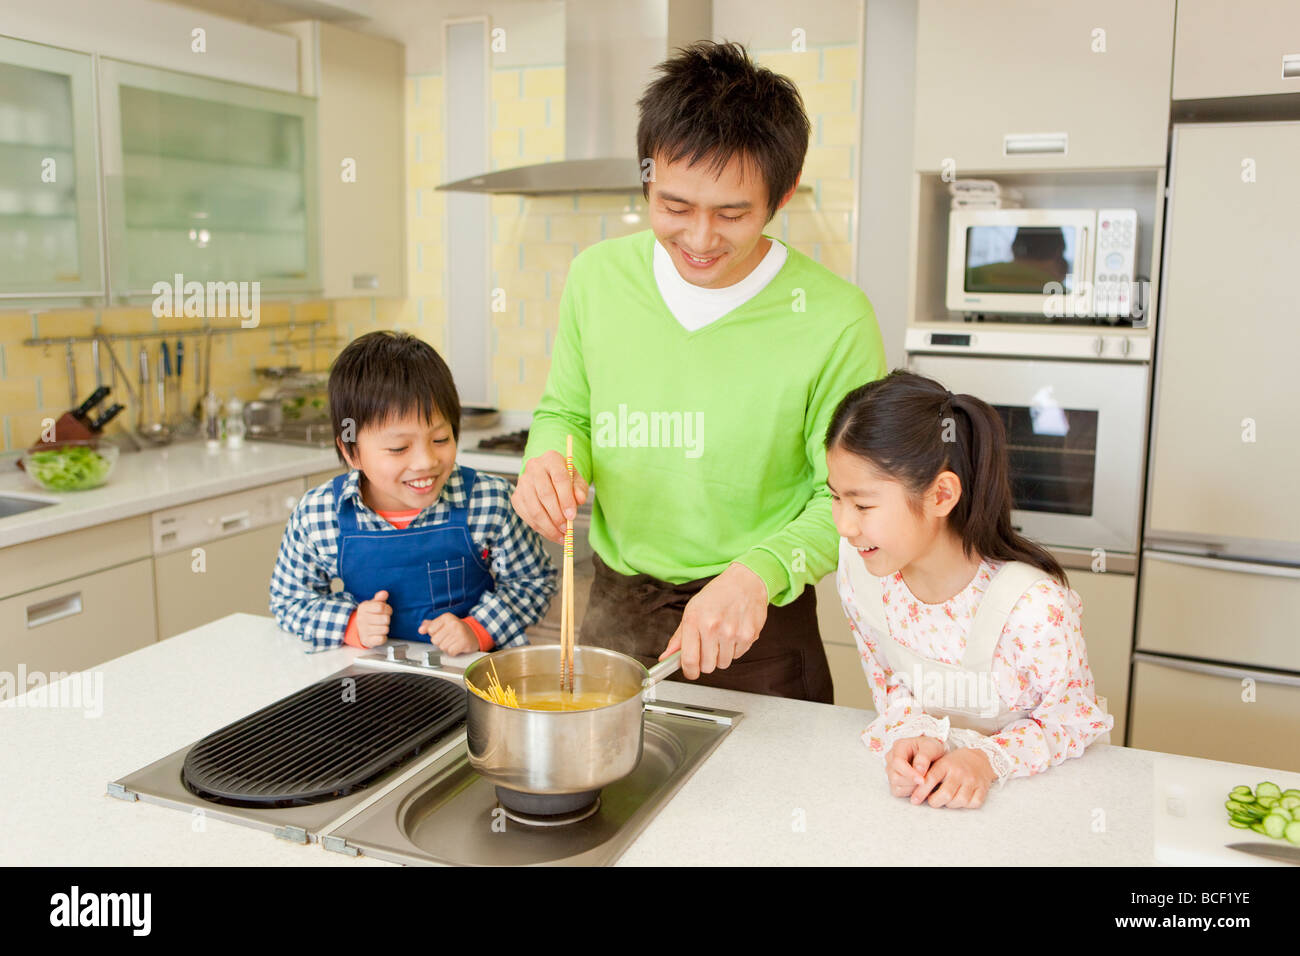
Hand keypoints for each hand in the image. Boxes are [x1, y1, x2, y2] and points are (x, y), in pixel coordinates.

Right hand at [354, 589, 390, 647]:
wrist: (359, 629)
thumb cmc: (369, 615)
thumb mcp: (373, 604)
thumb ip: (379, 598)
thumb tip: (384, 593)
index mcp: (363, 608)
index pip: (381, 607)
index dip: (388, 609)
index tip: (387, 610)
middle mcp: (362, 619)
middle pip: (385, 619)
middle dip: (387, 618)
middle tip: (384, 619)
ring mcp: (364, 631)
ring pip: (385, 629)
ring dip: (385, 628)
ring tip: (381, 626)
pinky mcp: (367, 641)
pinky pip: (382, 639)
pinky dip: (383, 637)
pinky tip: (379, 634)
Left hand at [418, 613, 479, 655]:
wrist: (474, 633)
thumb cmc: (457, 629)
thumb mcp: (444, 623)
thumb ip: (430, 625)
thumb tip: (420, 629)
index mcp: (446, 617)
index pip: (430, 630)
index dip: (435, 633)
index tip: (443, 632)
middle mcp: (453, 623)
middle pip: (435, 640)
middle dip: (441, 641)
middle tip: (449, 638)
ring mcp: (459, 633)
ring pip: (442, 647)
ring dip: (447, 647)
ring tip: (454, 642)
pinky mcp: (464, 642)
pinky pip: (450, 652)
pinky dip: (453, 652)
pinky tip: (457, 646)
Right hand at [511, 450, 588, 543]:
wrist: (547, 477)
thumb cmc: (564, 479)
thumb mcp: (576, 481)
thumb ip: (580, 489)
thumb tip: (579, 500)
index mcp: (551, 459)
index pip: (559, 478)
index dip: (566, 499)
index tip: (572, 516)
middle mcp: (534, 467)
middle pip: (545, 494)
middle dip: (557, 515)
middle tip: (566, 529)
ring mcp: (523, 482)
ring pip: (534, 508)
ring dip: (548, 526)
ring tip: (560, 536)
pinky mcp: (516, 496)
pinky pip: (527, 516)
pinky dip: (540, 528)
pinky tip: (551, 533)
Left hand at [660, 563, 768, 678]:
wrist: (745, 581)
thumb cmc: (718, 594)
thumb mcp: (692, 610)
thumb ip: (679, 637)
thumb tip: (666, 657)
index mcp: (694, 620)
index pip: (689, 660)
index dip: (689, 671)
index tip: (691, 672)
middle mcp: (713, 627)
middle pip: (707, 666)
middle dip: (705, 662)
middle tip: (707, 648)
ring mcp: (732, 632)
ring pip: (723, 663)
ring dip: (721, 655)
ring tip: (721, 637)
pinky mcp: (749, 636)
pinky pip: (737, 656)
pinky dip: (734, 649)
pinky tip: (733, 633)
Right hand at [886, 735, 945, 797]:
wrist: (933, 754)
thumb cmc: (931, 748)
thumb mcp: (932, 747)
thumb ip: (925, 757)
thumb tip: (918, 769)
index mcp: (899, 746)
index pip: (897, 762)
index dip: (909, 773)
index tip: (922, 780)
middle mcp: (891, 757)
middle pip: (895, 776)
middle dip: (912, 781)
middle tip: (926, 780)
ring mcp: (890, 770)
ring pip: (895, 784)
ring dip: (911, 787)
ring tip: (923, 780)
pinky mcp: (892, 780)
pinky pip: (897, 791)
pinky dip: (909, 791)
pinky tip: (918, 784)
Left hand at [910, 748, 995, 808]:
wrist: (980, 759)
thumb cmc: (954, 763)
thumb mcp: (940, 762)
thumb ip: (928, 773)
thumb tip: (913, 788)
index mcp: (946, 764)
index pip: (931, 779)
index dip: (921, 791)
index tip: (914, 800)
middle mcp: (959, 772)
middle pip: (945, 794)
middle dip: (935, 801)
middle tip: (932, 801)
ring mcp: (972, 781)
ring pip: (958, 801)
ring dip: (950, 804)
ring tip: (946, 799)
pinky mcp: (983, 789)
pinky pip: (973, 804)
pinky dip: (965, 805)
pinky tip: (960, 799)